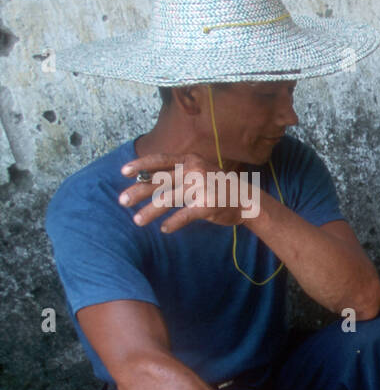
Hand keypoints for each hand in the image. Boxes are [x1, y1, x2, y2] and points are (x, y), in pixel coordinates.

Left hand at [119, 152, 255, 232]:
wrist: (247, 200)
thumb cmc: (218, 186)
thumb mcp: (200, 170)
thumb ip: (178, 172)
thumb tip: (146, 177)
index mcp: (190, 160)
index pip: (160, 160)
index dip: (141, 165)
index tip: (124, 172)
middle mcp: (194, 171)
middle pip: (159, 181)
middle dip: (138, 192)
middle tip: (122, 201)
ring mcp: (201, 188)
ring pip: (167, 200)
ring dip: (149, 212)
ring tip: (137, 220)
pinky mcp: (208, 205)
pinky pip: (184, 216)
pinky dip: (172, 224)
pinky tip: (164, 229)